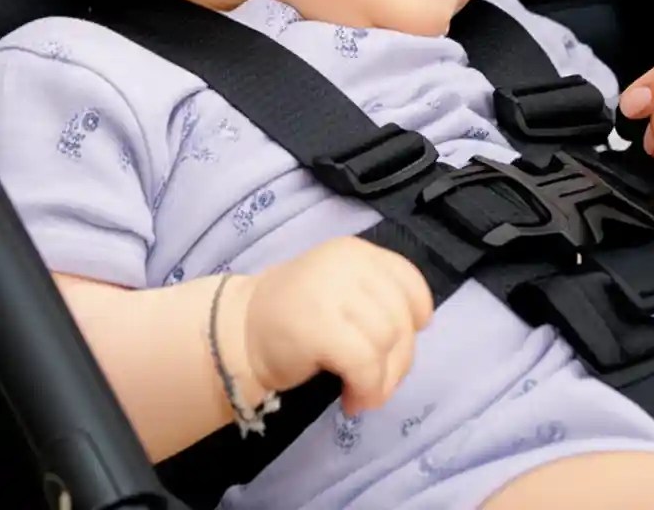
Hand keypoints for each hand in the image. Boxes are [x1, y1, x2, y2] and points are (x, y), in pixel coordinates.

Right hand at [237, 237, 433, 415]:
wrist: (235, 334)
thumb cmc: (294, 318)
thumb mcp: (340, 291)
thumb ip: (375, 299)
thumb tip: (414, 333)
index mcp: (355, 253)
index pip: (407, 279)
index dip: (417, 311)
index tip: (411, 334)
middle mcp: (347, 266)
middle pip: (400, 318)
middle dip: (400, 359)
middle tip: (380, 383)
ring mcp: (332, 294)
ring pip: (388, 342)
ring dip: (383, 380)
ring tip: (364, 395)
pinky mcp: (320, 328)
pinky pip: (365, 364)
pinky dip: (368, 388)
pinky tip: (354, 400)